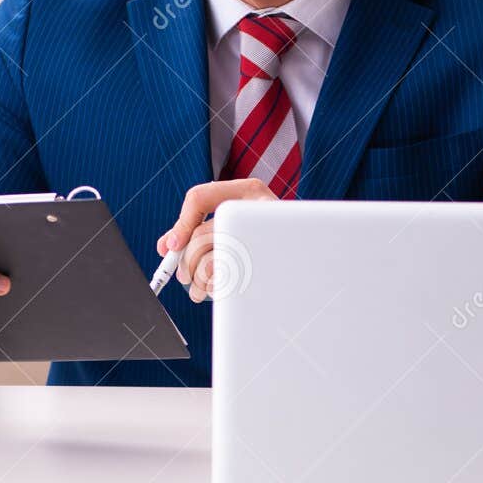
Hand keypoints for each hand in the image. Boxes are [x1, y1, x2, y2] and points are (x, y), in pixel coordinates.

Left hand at [157, 178, 277, 302]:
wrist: (314, 260)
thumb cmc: (271, 243)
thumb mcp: (237, 225)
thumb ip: (202, 227)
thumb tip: (168, 244)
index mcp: (248, 191)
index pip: (198, 197)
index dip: (179, 224)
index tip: (171, 247)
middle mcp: (258, 207)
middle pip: (202, 234)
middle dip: (187, 261)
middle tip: (183, 276)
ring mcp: (266, 235)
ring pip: (212, 259)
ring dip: (199, 279)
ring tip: (201, 289)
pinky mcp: (271, 263)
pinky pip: (227, 279)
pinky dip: (215, 289)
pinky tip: (220, 291)